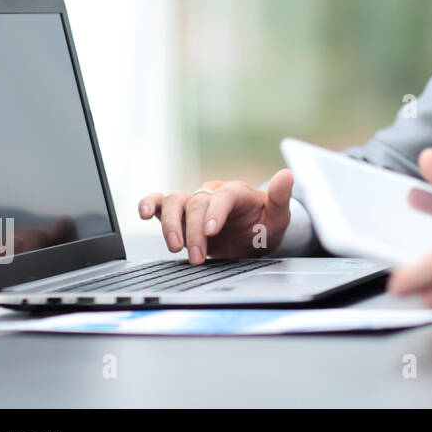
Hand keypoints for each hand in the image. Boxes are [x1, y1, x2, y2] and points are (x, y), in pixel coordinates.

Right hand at [138, 170, 293, 263]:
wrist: (253, 236)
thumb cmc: (265, 224)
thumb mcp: (279, 215)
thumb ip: (281, 197)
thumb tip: (288, 174)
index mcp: (236, 192)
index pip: (222, 197)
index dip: (214, 213)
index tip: (211, 232)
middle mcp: (212, 192)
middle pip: (195, 203)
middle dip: (194, 232)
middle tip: (198, 257)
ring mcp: (194, 201)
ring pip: (174, 202)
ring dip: (170, 225)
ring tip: (175, 248)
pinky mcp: (180, 213)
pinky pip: (159, 203)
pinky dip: (149, 204)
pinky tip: (143, 214)